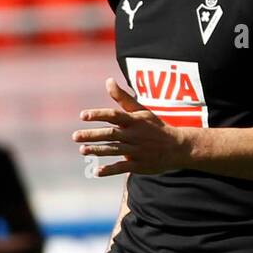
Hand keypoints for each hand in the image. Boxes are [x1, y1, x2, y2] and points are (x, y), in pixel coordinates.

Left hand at [73, 76, 190, 176]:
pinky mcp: (139, 165)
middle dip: (92, 135)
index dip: (98, 115)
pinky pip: (122, 168)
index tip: (83, 115)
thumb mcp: (140, 111)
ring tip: (82, 150)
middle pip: (111, 134)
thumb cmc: (155, 127)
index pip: (114, 116)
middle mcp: (134, 135)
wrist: (177, 147)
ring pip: (114, 150)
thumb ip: (122, 98)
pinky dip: (109, 170)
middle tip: (75, 136)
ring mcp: (137, 151)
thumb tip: (108, 81)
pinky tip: (96, 172)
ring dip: (98, 150)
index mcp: (134, 121)